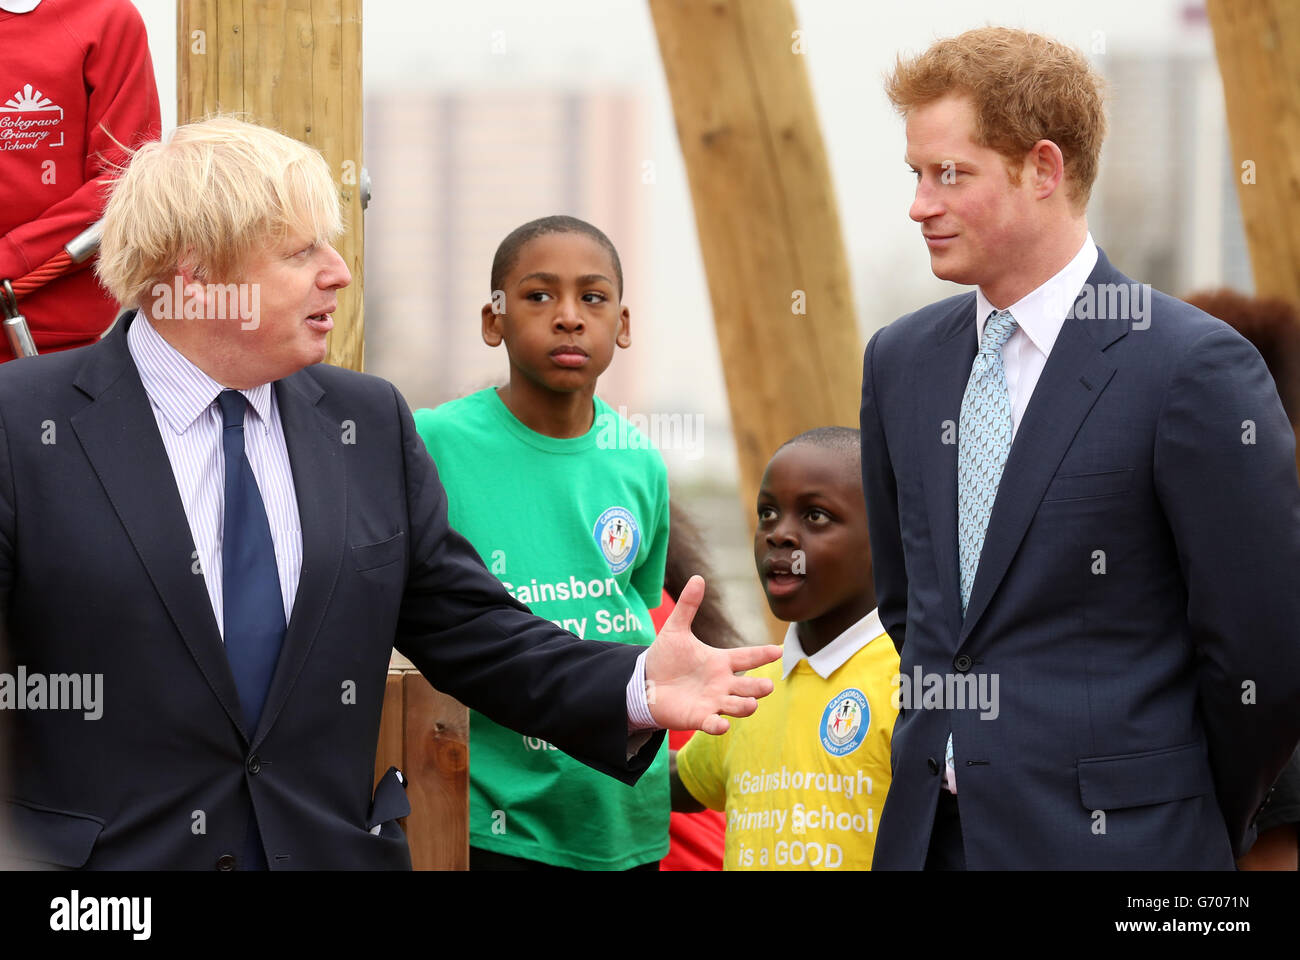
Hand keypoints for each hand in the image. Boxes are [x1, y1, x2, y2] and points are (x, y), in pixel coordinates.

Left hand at [645, 575, 780, 734]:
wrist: (645, 683)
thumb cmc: (666, 657)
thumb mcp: (676, 629)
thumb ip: (688, 606)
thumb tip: (697, 578)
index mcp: (720, 662)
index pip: (747, 657)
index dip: (763, 654)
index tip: (778, 651)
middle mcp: (722, 683)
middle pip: (748, 687)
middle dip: (759, 688)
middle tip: (768, 686)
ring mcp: (712, 702)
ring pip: (736, 706)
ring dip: (744, 707)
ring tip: (751, 704)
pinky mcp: (698, 717)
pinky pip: (712, 723)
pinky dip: (717, 725)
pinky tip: (722, 725)